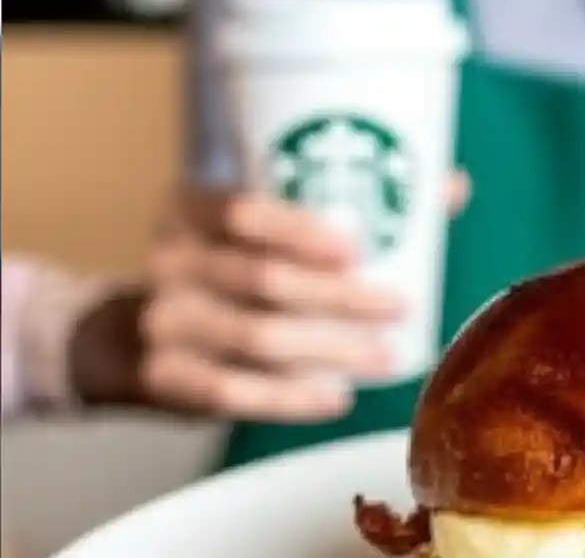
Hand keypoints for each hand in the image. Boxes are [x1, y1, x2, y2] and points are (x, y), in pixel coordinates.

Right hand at [73, 170, 470, 421]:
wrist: (134, 330)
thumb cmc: (229, 263)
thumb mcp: (261, 225)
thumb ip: (350, 203)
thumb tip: (449, 186)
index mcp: (193, 209)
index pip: (242, 212)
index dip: (298, 230)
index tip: (356, 247)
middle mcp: (170, 260)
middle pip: (262, 281)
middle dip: (339, 299)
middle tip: (397, 307)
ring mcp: (162, 322)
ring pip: (255, 340)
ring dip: (329, 351)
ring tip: (385, 357)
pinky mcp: (165, 377)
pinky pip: (231, 392)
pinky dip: (288, 398)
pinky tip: (335, 396)